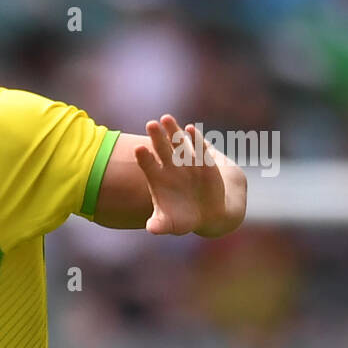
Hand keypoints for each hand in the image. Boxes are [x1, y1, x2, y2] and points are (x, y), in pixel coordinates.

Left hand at [135, 114, 244, 236]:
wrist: (208, 212)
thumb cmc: (183, 218)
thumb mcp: (172, 223)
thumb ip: (161, 224)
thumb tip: (152, 229)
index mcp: (157, 178)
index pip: (148, 164)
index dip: (144, 157)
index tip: (139, 149)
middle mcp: (170, 166)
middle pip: (161, 148)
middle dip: (157, 137)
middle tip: (150, 124)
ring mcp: (186, 161)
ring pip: (178, 143)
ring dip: (173, 131)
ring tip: (166, 118)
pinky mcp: (203, 160)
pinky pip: (199, 147)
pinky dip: (195, 138)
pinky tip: (191, 129)